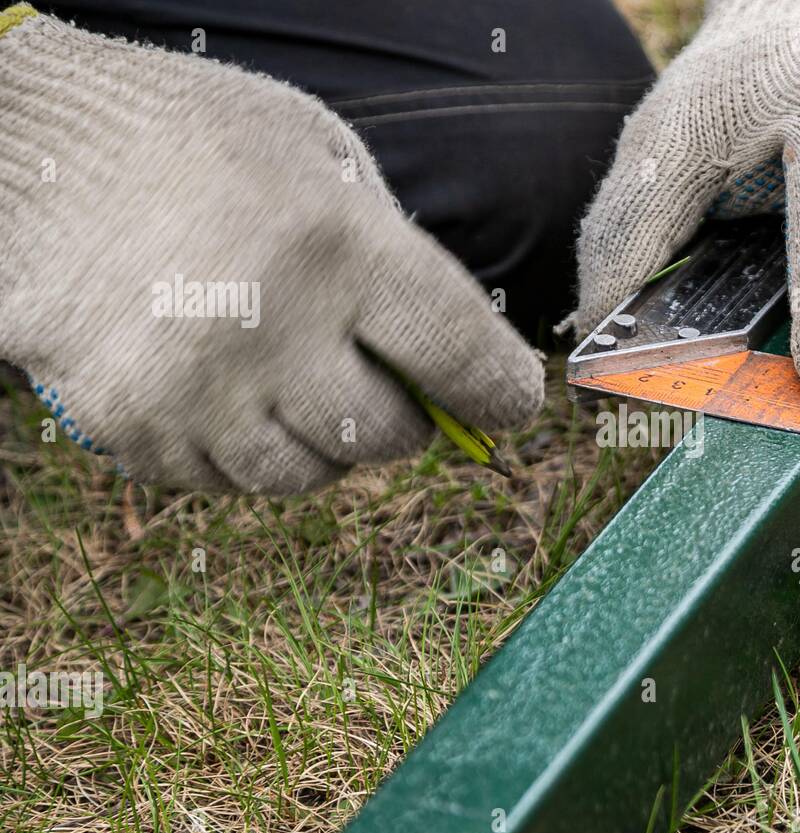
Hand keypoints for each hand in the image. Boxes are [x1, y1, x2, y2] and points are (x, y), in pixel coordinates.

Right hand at [0, 13, 542, 493]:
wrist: (27, 149)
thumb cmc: (197, 143)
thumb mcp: (321, 159)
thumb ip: (395, 259)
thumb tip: (456, 361)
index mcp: (337, 245)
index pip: (460, 358)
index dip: (501, 394)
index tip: (509, 404)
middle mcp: (269, 328)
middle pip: (389, 437)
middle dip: (403, 415)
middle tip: (380, 375)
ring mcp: (193, 390)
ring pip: (307, 474)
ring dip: (320, 437)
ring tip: (290, 372)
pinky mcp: (130, 428)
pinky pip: (223, 481)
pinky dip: (238, 445)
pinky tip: (218, 381)